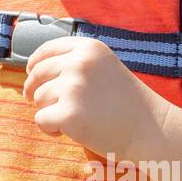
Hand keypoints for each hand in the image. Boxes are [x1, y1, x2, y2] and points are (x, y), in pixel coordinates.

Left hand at [22, 35, 171, 161]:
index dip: (34, 63)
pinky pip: (41, 120)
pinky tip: (70, 132)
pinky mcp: (68, 114)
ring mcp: (73, 88)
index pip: (47, 49)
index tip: (31, 72)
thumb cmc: (126, 103)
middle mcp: (79, 63)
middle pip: (37, 74)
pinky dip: (50, 129)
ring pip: (38, 98)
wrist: (151, 130)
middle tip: (34, 100)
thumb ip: (75, 63)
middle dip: (33, 89)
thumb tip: (33, 69)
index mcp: (88, 48)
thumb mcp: (104, 68)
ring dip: (48, 111)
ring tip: (75, 119)